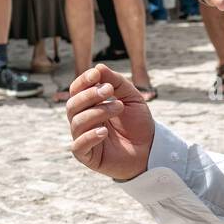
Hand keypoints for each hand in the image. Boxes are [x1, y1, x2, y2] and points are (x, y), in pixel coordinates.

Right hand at [67, 64, 155, 180]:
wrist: (151, 149)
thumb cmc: (138, 123)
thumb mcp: (132, 98)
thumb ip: (116, 82)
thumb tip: (98, 67)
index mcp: (89, 106)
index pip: (76, 91)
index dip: (83, 81)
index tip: (96, 74)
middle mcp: (82, 121)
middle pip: (72, 105)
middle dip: (89, 95)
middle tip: (109, 90)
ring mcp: (83, 138)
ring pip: (76, 122)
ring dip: (97, 112)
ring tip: (118, 107)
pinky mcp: (88, 156)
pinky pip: (78, 146)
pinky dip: (89, 137)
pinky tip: (104, 132)